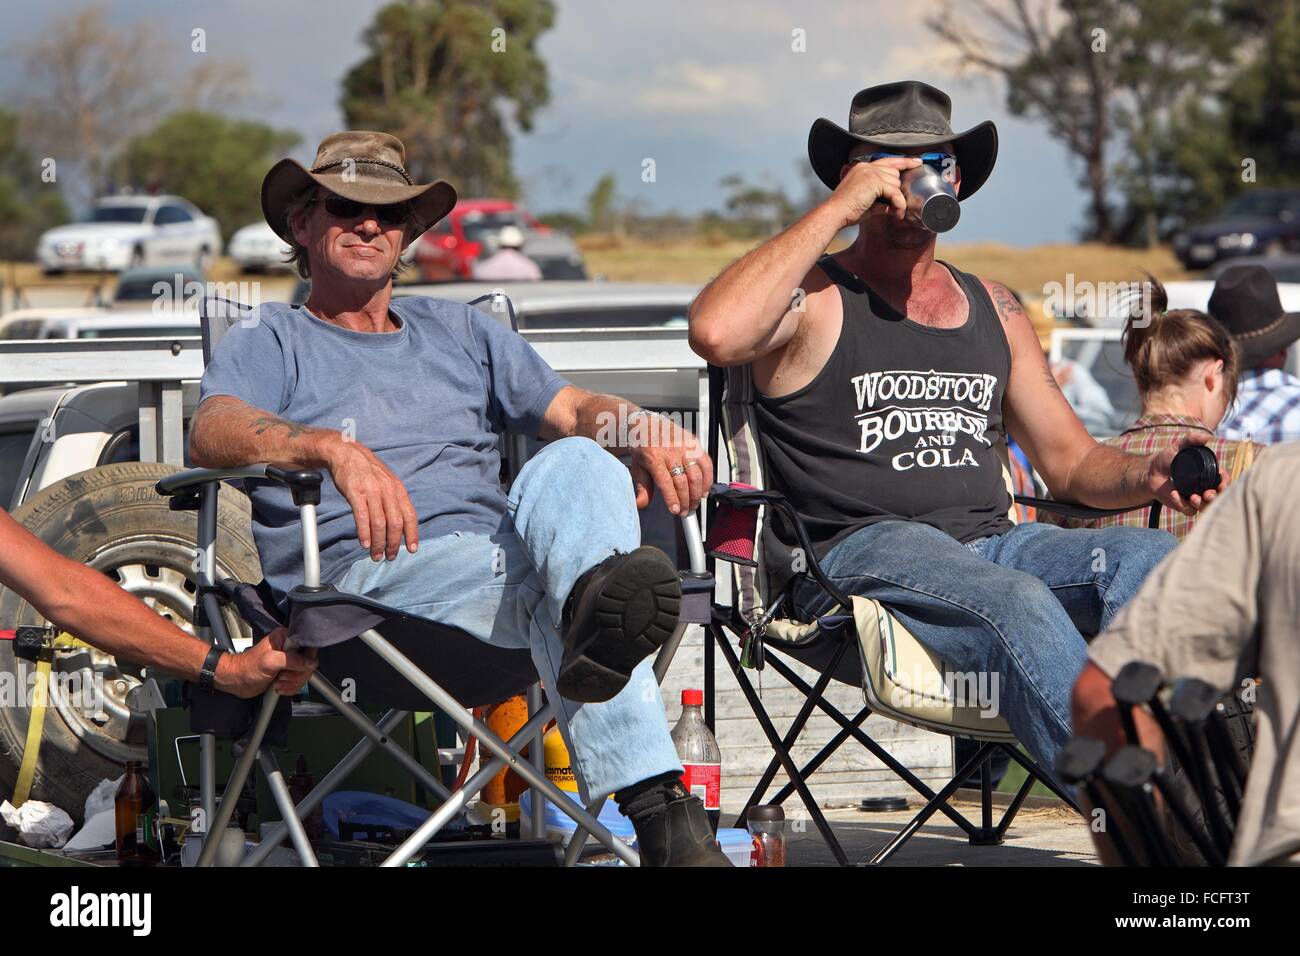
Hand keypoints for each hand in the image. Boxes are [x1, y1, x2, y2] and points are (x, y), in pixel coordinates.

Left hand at [214, 627, 317, 698]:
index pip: (309, 645)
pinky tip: (279, 686)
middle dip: (296, 675)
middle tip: (282, 676)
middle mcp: (290, 648)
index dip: (307, 658)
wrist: (237, 681)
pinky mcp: (287, 673)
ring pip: (304, 674)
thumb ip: (293, 660)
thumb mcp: (271, 662)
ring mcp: (289, 662)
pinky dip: (290, 688)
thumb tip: (311, 662)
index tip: (298, 667)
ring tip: (278, 682)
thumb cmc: (248, 668)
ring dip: (292, 683)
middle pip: (308, 663)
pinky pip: (298, 682)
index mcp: (286, 638)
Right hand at [325, 436, 418, 559]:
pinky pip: (362, 517)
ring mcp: (372, 491)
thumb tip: (400, 524)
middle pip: (396, 523)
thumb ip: (393, 501)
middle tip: (390, 556)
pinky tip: (364, 544)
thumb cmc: (366, 472)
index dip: (412, 534)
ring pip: (379, 523)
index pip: (410, 515)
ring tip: (376, 555)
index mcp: (398, 489)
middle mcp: (388, 490)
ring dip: (378, 543)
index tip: (412, 549)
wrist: (345, 453)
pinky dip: (364, 533)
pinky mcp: (356, 493)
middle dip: (394, 543)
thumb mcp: (386, 482)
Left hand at [628, 414, 713, 514]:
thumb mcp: (637, 467)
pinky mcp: (694, 443)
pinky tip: (704, 490)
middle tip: (685, 511)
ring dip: (697, 493)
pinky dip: (708, 479)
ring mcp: (684, 447)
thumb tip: (641, 504)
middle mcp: (671, 452)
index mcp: (654, 458)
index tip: (676, 510)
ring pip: (696, 474)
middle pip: (683, 481)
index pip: (666, 482)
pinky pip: (706, 463)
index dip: (673, 498)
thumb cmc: (643, 446)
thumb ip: (642, 487)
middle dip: (686, 500)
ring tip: (694, 503)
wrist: (648, 424)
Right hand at [826, 155, 922, 227]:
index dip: (904, 162)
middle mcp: (867, 167)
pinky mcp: (874, 181)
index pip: (888, 161)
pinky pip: (895, 192)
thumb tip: (895, 206)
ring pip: (896, 183)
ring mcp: (870, 172)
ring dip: (896, 199)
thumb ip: (882, 201)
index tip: (916, 162)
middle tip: (896, 206)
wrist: (835, 214)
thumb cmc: (846, 211)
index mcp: (862, 168)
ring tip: (892, 211)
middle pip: (894, 173)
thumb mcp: (868, 204)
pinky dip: (898, 204)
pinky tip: (895, 213)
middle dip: (896, 190)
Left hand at [1146, 433, 1227, 515]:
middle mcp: (1204, 487)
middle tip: (1208, 494)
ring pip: (1206, 507)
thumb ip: (1191, 440)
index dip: (1225, 483)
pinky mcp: (1183, 505)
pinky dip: (1183, 504)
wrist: (1150, 471)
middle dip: (1216, 497)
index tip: (1221, 482)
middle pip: (1218, 497)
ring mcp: (1194, 497)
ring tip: (1193, 497)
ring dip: (1203, 504)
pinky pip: (1188, 510)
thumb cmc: (1167, 459)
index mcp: (1208, 475)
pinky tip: (1174, 494)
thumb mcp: (1179, 447)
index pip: (1224, 481)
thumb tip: (1206, 436)